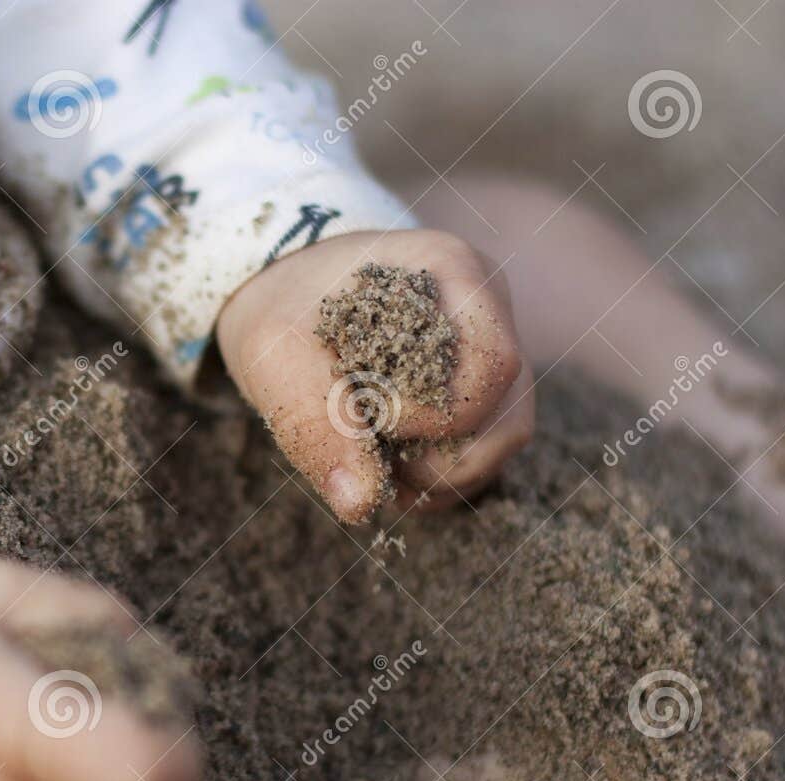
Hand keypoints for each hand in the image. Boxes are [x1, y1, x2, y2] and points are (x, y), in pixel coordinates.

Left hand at [216, 229, 531, 522]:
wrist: (285, 293)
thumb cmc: (283, 311)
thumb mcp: (275, 356)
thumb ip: (311, 422)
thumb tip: (361, 503)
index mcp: (455, 274)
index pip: (493, 365)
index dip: (438, 415)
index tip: (374, 420)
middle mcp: (491, 308)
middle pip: (509, 412)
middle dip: (441, 461)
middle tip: (376, 462)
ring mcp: (491, 350)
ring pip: (505, 437)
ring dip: (445, 475)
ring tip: (382, 469)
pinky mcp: (481, 387)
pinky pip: (487, 449)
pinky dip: (442, 476)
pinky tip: (392, 470)